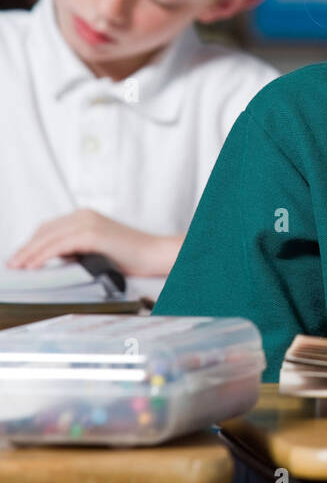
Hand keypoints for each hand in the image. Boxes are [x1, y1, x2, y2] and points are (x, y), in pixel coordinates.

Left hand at [7, 211, 182, 277]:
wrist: (155, 253)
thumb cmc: (133, 255)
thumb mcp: (99, 249)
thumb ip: (79, 249)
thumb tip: (59, 258)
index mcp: (86, 217)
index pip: (49, 228)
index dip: (32, 243)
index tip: (20, 257)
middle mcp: (84, 215)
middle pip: (44, 230)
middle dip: (26, 248)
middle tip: (13, 263)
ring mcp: (88, 223)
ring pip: (48, 237)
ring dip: (29, 252)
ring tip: (18, 266)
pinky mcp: (92, 235)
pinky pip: (59, 245)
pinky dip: (43, 255)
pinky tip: (34, 265)